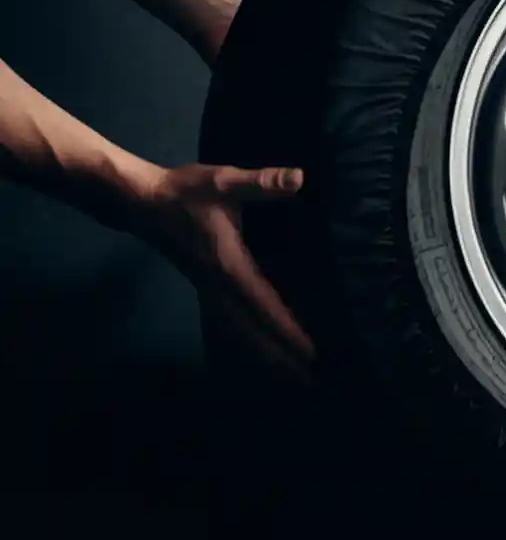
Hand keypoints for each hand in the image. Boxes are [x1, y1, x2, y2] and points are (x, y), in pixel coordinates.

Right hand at [134, 164, 314, 381]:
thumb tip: (299, 179)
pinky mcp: (206, 286)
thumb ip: (262, 183)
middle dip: (283, 354)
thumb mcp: (225, 182)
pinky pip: (232, 320)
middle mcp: (219, 286)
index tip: (312, 354)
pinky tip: (263, 345)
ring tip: (295, 373)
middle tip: (314, 378)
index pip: (265, 305)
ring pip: (241, 329)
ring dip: (267, 350)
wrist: (140, 202)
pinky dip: (251, 336)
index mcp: (230, 267)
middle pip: (254, 329)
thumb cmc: (183, 191)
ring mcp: (209, 290)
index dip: (288, 330)